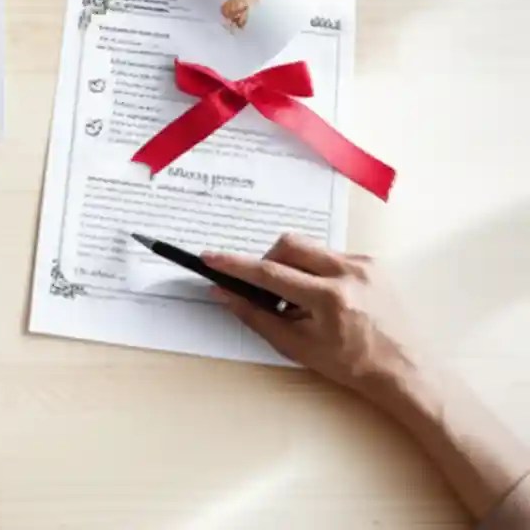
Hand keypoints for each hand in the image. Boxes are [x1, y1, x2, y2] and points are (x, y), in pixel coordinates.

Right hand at [203, 234, 425, 404]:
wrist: (405, 370)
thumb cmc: (353, 366)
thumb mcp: (298, 347)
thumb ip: (257, 317)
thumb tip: (225, 295)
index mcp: (330, 298)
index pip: (270, 273)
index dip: (235, 265)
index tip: (211, 258)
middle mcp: (349, 272)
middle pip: (289, 245)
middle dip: (267, 260)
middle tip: (265, 290)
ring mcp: (364, 264)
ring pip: (310, 248)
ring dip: (293, 267)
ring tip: (298, 300)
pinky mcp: (373, 263)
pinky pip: (330, 255)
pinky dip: (315, 271)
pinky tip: (321, 298)